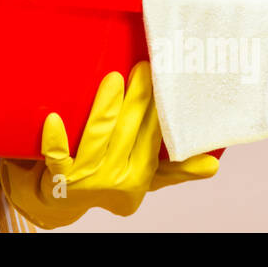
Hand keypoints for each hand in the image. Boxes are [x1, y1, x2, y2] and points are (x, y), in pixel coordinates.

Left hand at [0, 62, 217, 227]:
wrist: (60, 200)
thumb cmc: (106, 180)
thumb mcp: (143, 179)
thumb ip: (176, 170)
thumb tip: (213, 164)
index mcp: (138, 178)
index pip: (153, 139)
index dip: (160, 111)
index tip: (167, 82)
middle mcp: (115, 180)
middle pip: (127, 132)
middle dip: (138, 99)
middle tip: (145, 67)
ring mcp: (85, 179)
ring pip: (97, 138)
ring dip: (106, 108)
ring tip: (114, 79)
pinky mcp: (57, 178)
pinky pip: (57, 156)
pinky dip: (55, 139)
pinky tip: (54, 118)